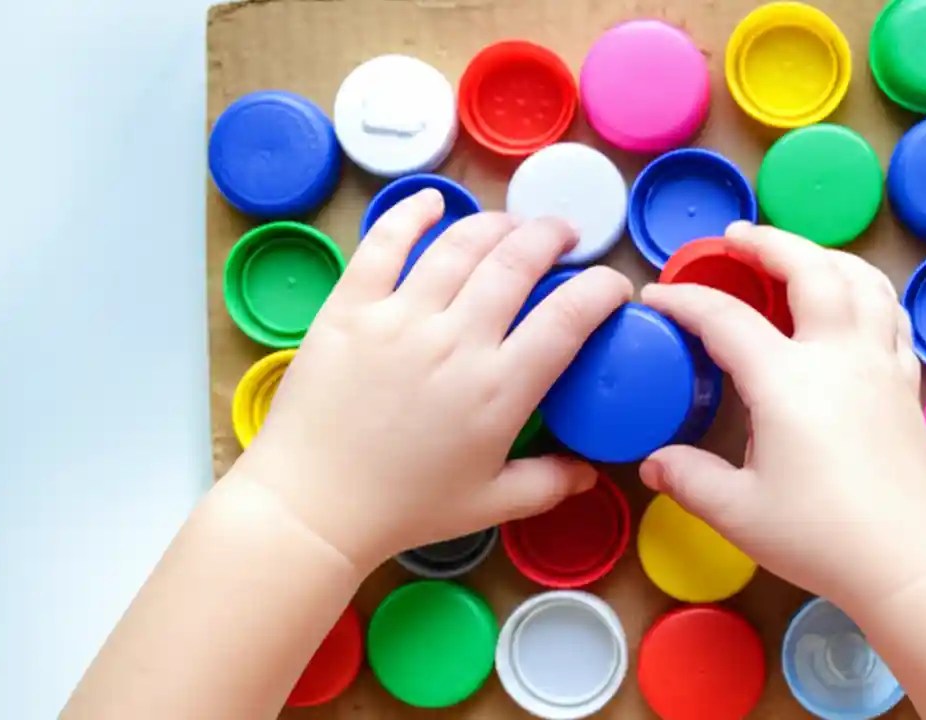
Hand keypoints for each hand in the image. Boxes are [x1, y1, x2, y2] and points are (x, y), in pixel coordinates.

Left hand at [232, 189, 631, 573]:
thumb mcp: (491, 505)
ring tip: (513, 223)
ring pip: (460, 245)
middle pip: (517, 262)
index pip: (568, 316)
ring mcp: (400, 318)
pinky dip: (411, 213)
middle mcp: (457, 341)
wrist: (313, 506)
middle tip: (563, 235)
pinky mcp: (350, 308)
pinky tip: (432, 201)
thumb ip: (547, 483)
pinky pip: (383, 243)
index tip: (613, 284)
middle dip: (551, 237)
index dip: (601, 288)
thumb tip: (590, 472)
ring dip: (497, 223)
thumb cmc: (404, 509)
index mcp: (500, 389)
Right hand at [639, 222, 925, 615]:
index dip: (683, 300)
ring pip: (864, 281)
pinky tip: (855, 306)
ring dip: (826, 256)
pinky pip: (893, 316)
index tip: (655, 297)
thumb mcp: (738, 512)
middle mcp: (839, 356)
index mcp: (787, 380)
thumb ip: (689, 479)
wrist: (911, 563)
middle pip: (810, 268)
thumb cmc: (822, 537)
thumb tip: (653, 462)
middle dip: (768, 241)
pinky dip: (868, 293)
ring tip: (799, 255)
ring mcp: (881, 365)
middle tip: (735, 235)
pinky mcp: (908, 386)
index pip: (725, 319)